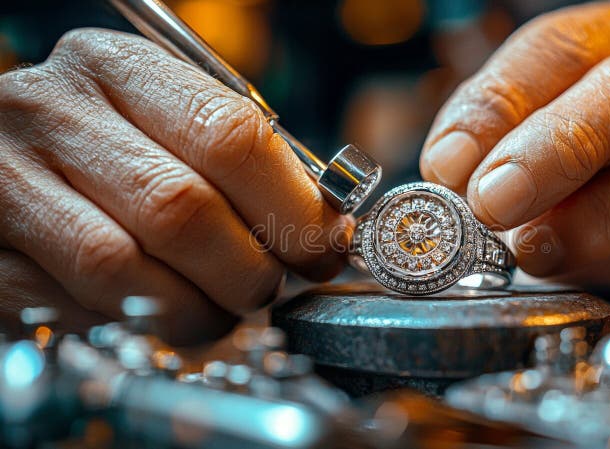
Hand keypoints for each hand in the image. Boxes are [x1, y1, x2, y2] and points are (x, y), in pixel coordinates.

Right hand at [0, 29, 350, 343]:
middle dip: (248, 271)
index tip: (323, 248)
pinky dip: (133, 324)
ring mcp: (7, 181)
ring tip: (216, 309)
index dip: (293, 208)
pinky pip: (73, 307)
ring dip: (194, 310)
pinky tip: (152, 312)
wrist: (2, 158)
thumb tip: (322, 230)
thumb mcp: (170, 124)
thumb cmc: (109, 146)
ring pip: (124, 269)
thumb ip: (240, 163)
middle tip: (266, 286)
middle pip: (181, 210)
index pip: (230, 137)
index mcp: (119, 70)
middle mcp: (56, 114)